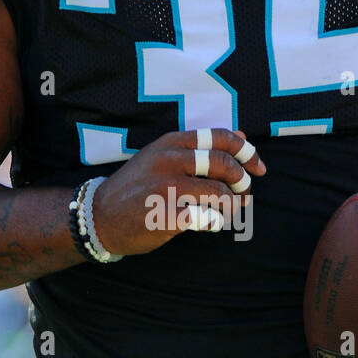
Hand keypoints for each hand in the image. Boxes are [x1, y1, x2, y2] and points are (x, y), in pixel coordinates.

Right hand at [92, 128, 265, 256]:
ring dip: (232, 206)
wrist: (98, 217)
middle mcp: (169, 160)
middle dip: (242, 182)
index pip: (221, 138)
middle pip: (224, 165)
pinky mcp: (165, 215)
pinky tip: (209, 224)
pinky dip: (215, 223)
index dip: (248, 152)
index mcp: (171, 142)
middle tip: (243, 195)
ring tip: (226, 213)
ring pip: (220, 194)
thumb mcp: (164, 156)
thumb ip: (201, 146)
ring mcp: (166, 187)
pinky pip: (207, 218)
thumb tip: (242, 133)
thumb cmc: (137, 187)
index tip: (259, 168)